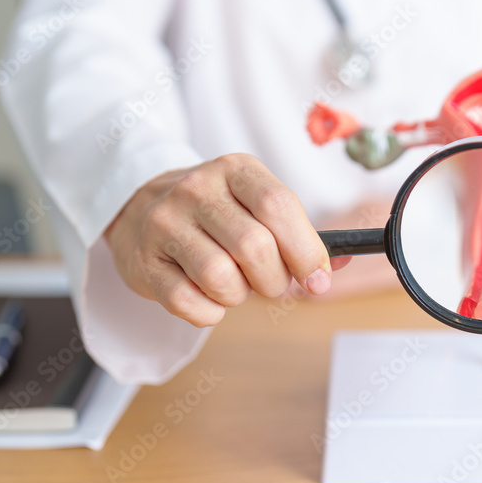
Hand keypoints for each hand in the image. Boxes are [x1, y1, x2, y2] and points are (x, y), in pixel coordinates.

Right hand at [104, 153, 348, 326]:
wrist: (140, 207)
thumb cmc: (216, 214)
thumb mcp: (255, 204)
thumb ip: (298, 233)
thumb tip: (341, 263)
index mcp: (235, 170)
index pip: (279, 206)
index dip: (306, 250)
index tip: (318, 279)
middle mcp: (197, 189)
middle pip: (254, 247)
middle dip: (274, 280)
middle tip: (270, 282)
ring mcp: (164, 223)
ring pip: (220, 278)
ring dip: (239, 296)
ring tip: (233, 284)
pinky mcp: (143, 262)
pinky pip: (189, 303)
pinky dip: (209, 312)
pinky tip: (207, 296)